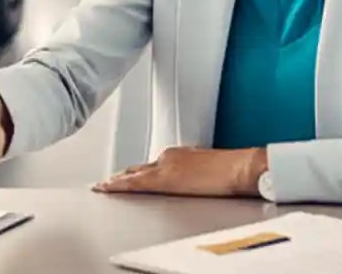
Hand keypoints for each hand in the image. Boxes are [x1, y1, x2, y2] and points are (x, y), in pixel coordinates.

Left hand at [92, 146, 267, 198]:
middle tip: (107, 180)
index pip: (153, 164)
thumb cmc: (233, 170)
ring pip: (133, 174)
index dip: (138, 170)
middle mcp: (168, 157)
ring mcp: (164, 166)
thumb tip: (194, 182)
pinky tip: (108, 187)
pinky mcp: (164, 179)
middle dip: (123, 174)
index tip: (128, 174)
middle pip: (139, 168)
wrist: (239, 167)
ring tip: (102, 185)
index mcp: (180, 154)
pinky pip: (134, 183)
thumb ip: (195, 173)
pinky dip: (119, 185)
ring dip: (118, 180)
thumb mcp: (210, 169)